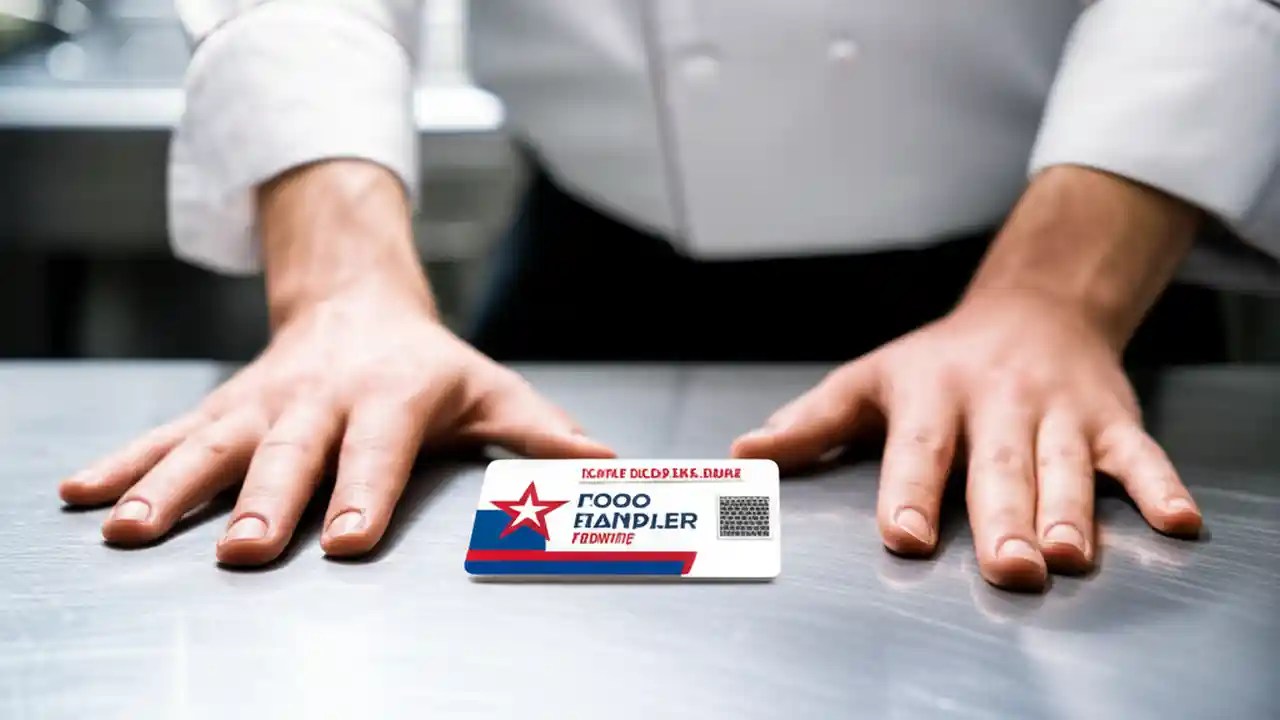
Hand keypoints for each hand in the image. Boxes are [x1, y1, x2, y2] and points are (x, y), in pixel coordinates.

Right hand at [59, 287, 613, 563]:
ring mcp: (262, 404)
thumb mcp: (491, 388)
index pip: (376, 452)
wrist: (354, 299)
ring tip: (125, 528)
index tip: (344, 538)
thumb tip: (611, 465)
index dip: (361, 493)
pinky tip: (80, 493)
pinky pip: (167, 433)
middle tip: (239, 546)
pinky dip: (122, 462)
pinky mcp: (223, 407)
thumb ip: (544, 433)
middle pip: (287, 454)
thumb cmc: (428, 361)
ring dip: (167, 485)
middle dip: (261, 500)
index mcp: (389, 399)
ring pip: (210, 444)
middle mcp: (318, 400)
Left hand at [733, 166, 1205, 591]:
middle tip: (1008, 569)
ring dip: (1071, 512)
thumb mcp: (868, 382)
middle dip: (1003, 519)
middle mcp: (997, 400)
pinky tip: (1177, 520)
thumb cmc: (936, 362)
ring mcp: (1058, 410)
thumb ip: (810, 424)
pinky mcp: (1110, 418)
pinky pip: (1138, 454)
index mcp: (931, 394)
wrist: (1034, 307)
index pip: (919, 449)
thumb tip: (742, 456)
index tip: (903, 536)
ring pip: (1066, 466)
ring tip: (1070, 557)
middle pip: (999, 467)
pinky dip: (1158, 486)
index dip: (910, 493)